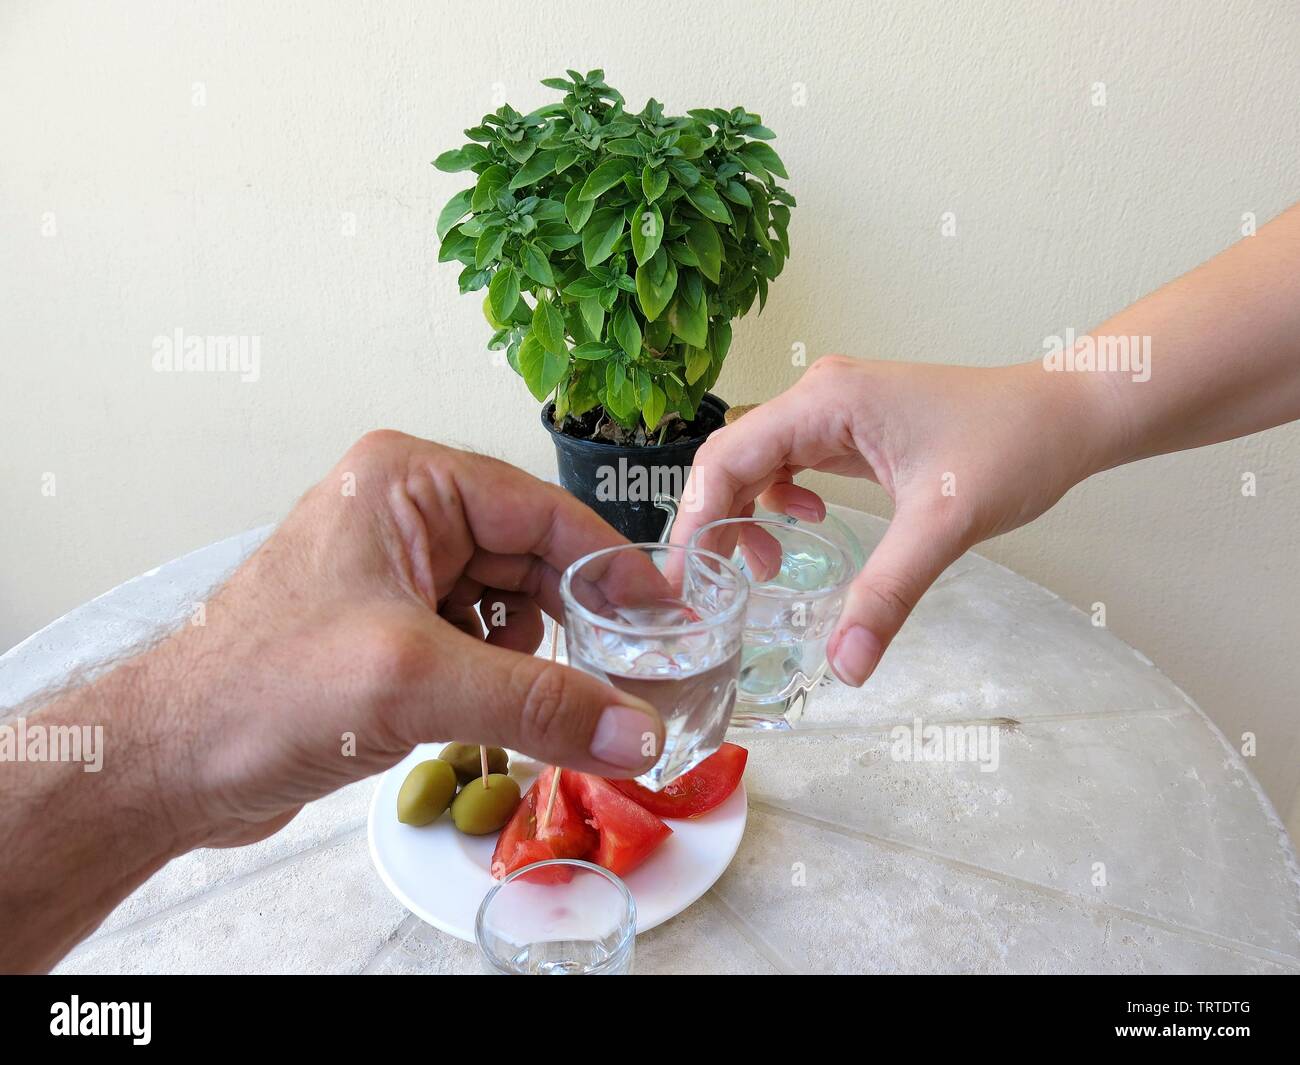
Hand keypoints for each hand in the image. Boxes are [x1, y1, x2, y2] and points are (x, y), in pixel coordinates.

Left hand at [136, 432, 664, 848]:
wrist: (168, 763)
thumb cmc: (258, 691)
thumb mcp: (414, 683)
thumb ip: (539, 702)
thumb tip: (637, 730)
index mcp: (406, 481)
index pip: (542, 513)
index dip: (611, 569)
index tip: (665, 622)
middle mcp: (405, 513)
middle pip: (531, 559)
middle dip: (574, 622)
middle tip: (630, 678)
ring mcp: (396, 572)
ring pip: (510, 606)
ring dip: (533, 657)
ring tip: (536, 703)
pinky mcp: (390, 628)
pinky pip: (477, 642)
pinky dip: (500, 678)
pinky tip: (483, 710)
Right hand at [672, 357, 1107, 685]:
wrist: (1066, 414)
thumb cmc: (1013, 446)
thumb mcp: (944, 524)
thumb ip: (887, 594)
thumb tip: (844, 666)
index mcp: (825, 402)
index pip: (727, 457)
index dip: (694, 520)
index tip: (684, 582)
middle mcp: (819, 396)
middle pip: (733, 459)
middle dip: (716, 522)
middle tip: (714, 589)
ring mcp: (835, 409)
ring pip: (758, 462)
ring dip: (747, 513)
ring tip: (766, 565)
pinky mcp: (853, 426)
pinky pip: (791, 462)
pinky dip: (781, 500)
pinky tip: (808, 525)